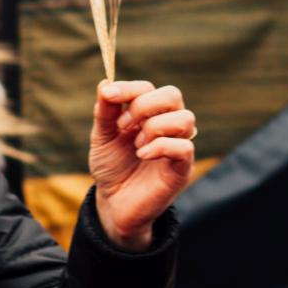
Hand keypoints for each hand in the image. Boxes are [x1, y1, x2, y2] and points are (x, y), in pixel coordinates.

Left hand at [89, 80, 195, 251]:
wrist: (114, 203)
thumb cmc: (112, 167)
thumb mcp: (102, 137)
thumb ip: (105, 112)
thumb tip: (105, 84)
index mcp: (149, 113)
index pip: (148, 87)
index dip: (129, 88)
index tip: (109, 97)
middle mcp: (167, 124)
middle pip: (173, 95)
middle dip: (144, 106)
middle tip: (124, 126)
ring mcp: (177, 145)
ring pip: (185, 118)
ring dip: (155, 127)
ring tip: (136, 145)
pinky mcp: (182, 168)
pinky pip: (185, 147)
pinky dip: (161, 147)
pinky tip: (143, 155)